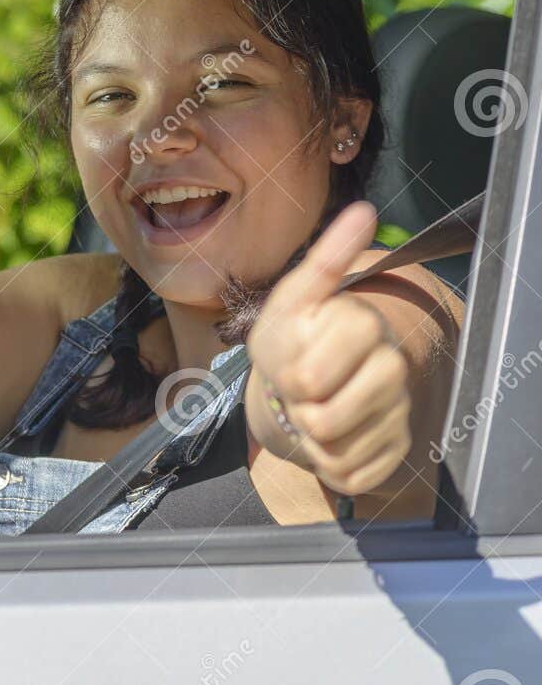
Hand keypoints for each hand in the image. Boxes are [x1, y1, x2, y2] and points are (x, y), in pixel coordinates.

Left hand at [247, 201, 411, 497]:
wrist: (304, 381)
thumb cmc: (293, 336)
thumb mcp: (292, 299)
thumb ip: (326, 260)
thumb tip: (364, 210)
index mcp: (364, 327)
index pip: (307, 379)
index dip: (287, 376)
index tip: (295, 357)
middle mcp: (391, 369)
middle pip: (321, 420)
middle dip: (296, 408)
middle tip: (300, 388)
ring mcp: (396, 414)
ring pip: (332, 451)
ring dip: (307, 436)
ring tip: (312, 406)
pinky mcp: (393, 453)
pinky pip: (345, 475)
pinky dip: (325, 461)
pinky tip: (330, 435)